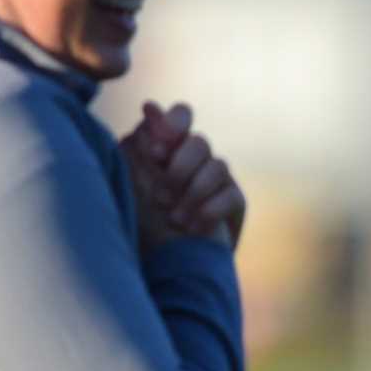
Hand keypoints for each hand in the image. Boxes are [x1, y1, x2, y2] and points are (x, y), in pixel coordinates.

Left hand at [120, 101, 245, 252]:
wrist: (168, 265)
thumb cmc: (145, 222)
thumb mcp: (135, 185)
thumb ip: (141, 148)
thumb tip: (150, 105)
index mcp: (169, 146)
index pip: (181, 116)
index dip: (173, 126)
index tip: (156, 153)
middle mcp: (196, 157)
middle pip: (199, 142)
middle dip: (179, 170)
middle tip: (161, 199)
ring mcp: (218, 177)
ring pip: (218, 165)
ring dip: (193, 195)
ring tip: (174, 220)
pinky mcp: (234, 200)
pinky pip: (230, 194)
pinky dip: (208, 212)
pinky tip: (192, 228)